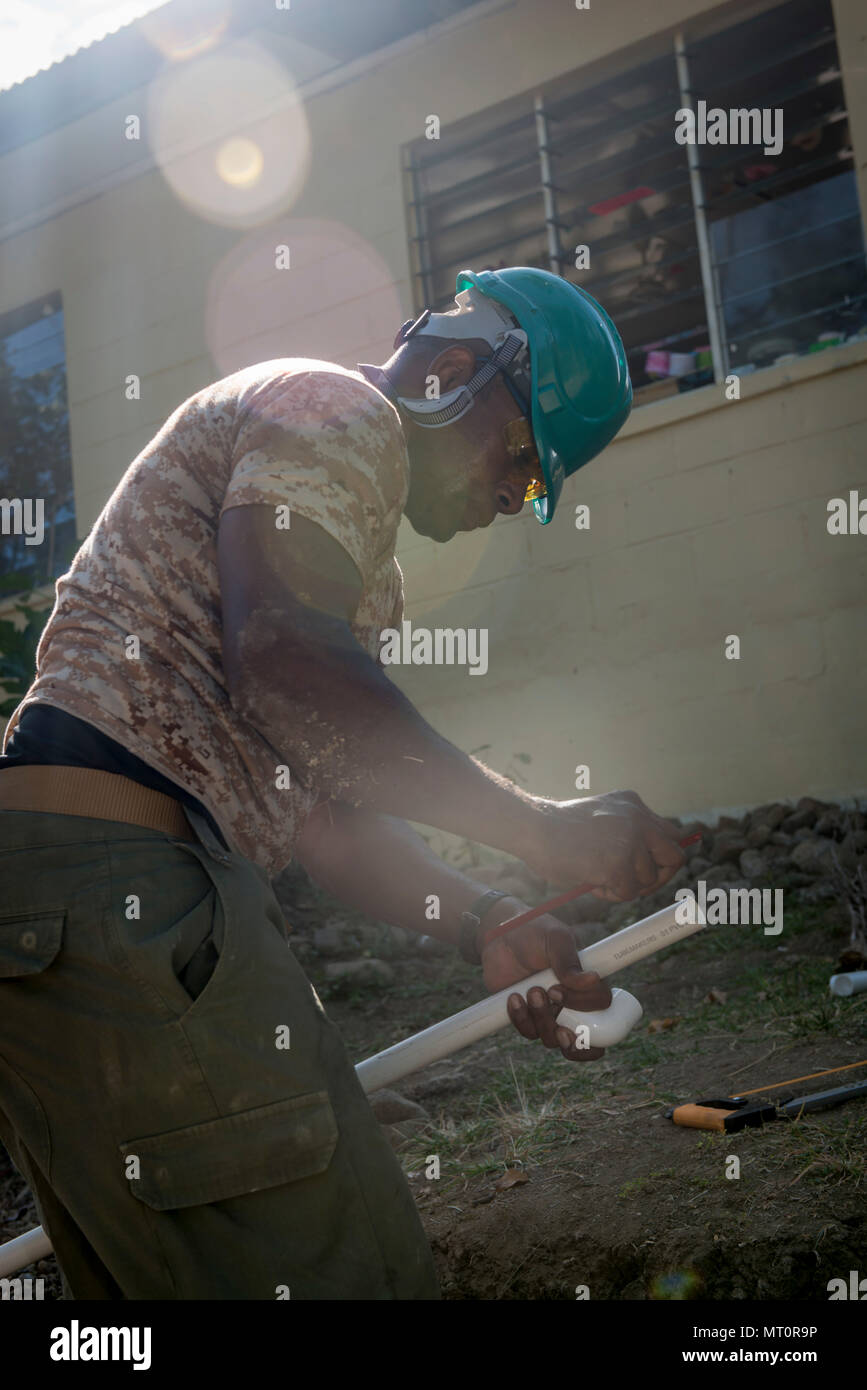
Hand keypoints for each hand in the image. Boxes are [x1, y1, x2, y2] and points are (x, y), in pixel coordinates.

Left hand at [479, 900, 611, 1062]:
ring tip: (530, 991)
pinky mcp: (527, 1016)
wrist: (498, 935)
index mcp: (587, 982)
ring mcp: (550, 1011)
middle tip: (561, 1031)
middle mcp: (572, 1001)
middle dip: (575, 1043)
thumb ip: (569, 960)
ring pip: (553, 1038)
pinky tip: (514, 997)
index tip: (560, 992)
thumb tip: (593, 979)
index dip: (588, 1009)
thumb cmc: (533, 931)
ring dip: (542, 1019)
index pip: (602, 1006)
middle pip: (585, 1040)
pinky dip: (521, 1018)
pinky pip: (528, 1032)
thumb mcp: (554, 938)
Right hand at [523, 789, 683, 900]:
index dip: (662, 858)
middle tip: (635, 885)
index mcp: (633, 804)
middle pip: (674, 857)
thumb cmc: (558, 829)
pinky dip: (610, 894)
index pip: (670, 834)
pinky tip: (590, 880)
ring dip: (625, 886)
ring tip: (597, 876)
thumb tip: (648, 865)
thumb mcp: (601, 819)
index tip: (649, 871)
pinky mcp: (618, 864)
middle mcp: (638, 819)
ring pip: (647, 880)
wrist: (533, 827)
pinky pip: (627, 892)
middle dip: (659, 877)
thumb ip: (626, 833)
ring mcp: (630, 841)